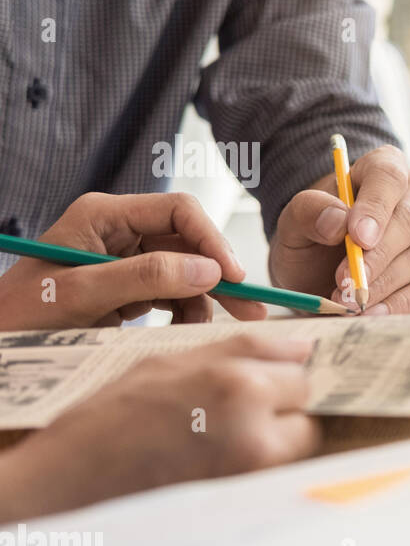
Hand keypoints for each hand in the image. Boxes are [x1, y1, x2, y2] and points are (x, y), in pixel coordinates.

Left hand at [0, 192, 265, 330]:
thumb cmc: (19, 316)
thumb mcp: (79, 295)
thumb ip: (144, 278)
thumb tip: (208, 270)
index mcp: (103, 215)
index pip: (178, 211)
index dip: (211, 240)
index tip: (232, 276)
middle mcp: (118, 232)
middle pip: (188, 242)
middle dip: (219, 275)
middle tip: (250, 308)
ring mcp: (124, 261)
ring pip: (186, 272)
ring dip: (204, 301)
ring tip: (212, 332)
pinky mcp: (128, 289)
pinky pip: (173, 296)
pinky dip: (185, 315)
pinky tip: (184, 334)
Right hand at [0, 334, 320, 522]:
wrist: (74, 480)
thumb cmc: (113, 417)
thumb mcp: (171, 361)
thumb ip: (241, 351)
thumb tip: (300, 347)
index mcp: (235, 385)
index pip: (298, 367)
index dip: (283, 367)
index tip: (272, 370)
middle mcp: (254, 427)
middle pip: (305, 405)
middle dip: (286, 400)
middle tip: (247, 403)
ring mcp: (252, 469)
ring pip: (298, 440)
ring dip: (280, 432)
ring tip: (230, 429)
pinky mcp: (246, 497)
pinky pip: (277, 467)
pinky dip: (265, 458)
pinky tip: (224, 452)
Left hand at [269, 145, 409, 314]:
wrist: (325, 267)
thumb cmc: (317, 236)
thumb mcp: (296, 221)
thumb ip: (309, 211)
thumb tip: (337, 221)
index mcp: (386, 167)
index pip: (389, 177)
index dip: (375, 207)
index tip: (357, 238)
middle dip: (378, 256)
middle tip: (347, 282)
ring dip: (385, 284)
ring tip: (351, 302)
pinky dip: (401, 305)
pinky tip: (373, 313)